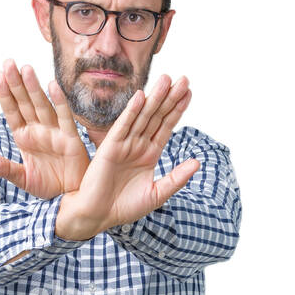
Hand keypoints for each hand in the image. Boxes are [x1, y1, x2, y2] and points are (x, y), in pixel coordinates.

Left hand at [0, 60, 89, 198]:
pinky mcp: (70, 139)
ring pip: (42, 105)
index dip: (5, 93)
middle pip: (25, 102)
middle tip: (8, 62)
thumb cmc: (49, 185)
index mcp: (24, 137)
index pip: (12, 111)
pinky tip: (52, 86)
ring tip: (26, 68)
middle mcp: (38, 130)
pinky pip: (64, 117)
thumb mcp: (23, 180)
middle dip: (16, 83)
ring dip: (33, 87)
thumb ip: (6, 169)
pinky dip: (59, 102)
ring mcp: (54, 132)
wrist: (71, 196)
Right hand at [55, 74, 200, 239]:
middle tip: (183, 79)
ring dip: (154, 98)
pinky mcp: (109, 147)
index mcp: (149, 154)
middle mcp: (137, 145)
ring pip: (142, 116)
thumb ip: (176, 178)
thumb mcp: (157, 194)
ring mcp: (124, 144)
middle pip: (157, 116)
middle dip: (170, 98)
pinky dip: (131, 111)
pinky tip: (141, 96)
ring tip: (166, 79)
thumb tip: (197, 162)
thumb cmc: (125, 207)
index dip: (177, 109)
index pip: (166, 126)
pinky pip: (123, 126)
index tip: (189, 93)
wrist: (98, 216)